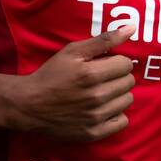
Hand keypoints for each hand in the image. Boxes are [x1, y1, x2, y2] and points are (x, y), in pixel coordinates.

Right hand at [0, 25, 136, 141]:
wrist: (28, 104)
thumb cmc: (51, 74)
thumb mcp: (72, 51)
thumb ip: (103, 40)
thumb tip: (132, 28)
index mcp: (91, 74)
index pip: (127, 64)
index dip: (117, 62)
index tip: (105, 64)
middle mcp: (96, 96)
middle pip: (129, 82)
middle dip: (118, 77)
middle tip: (103, 78)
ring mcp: (95, 117)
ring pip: (127, 101)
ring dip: (118, 95)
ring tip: (102, 92)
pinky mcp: (93, 133)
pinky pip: (122, 122)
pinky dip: (116, 114)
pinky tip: (103, 109)